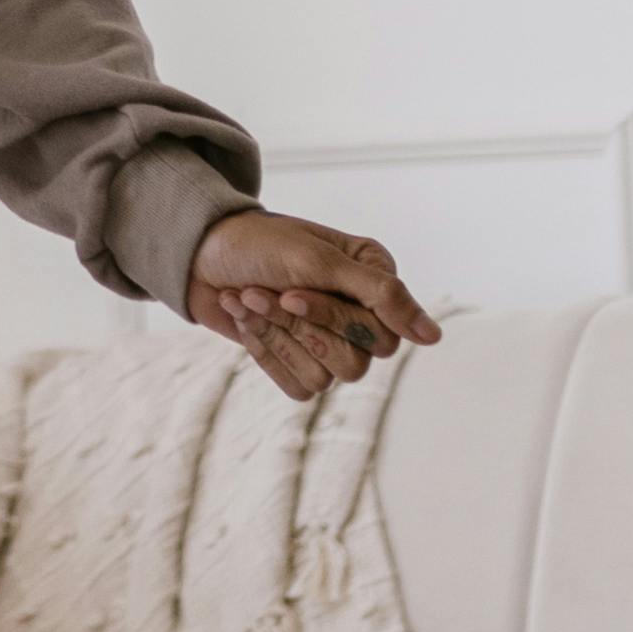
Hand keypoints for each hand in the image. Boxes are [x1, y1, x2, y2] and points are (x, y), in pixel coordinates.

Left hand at [184, 209, 437, 398]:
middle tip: (266, 292)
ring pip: (326, 377)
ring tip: (249, 300)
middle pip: (356, 362)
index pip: (384, 332)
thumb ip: (382, 296)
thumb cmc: (261, 244)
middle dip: (302, 329)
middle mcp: (359, 314)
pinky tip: (246, 321)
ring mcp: (329, 342)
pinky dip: (266, 353)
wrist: (199, 253)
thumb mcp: (320, 261)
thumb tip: (433, 337)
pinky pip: (300, 387)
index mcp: (375, 281)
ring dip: (278, 338)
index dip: (334, 318)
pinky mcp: (298, 363)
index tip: (293, 291)